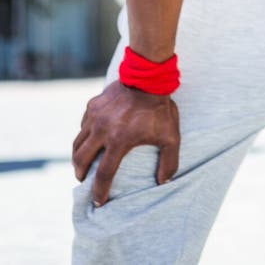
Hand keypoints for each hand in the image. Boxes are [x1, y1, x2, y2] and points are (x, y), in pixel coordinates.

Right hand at [72, 80, 179, 206]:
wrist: (149, 76)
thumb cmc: (160, 108)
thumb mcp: (171, 136)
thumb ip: (169, 161)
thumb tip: (163, 181)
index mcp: (119, 140)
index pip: (103, 174)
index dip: (99, 191)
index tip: (99, 202)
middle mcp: (102, 130)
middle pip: (81, 159)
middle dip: (81, 174)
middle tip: (84, 181)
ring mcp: (95, 116)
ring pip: (78, 142)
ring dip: (78, 156)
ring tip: (82, 164)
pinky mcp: (93, 104)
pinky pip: (83, 125)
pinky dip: (83, 135)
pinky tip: (89, 139)